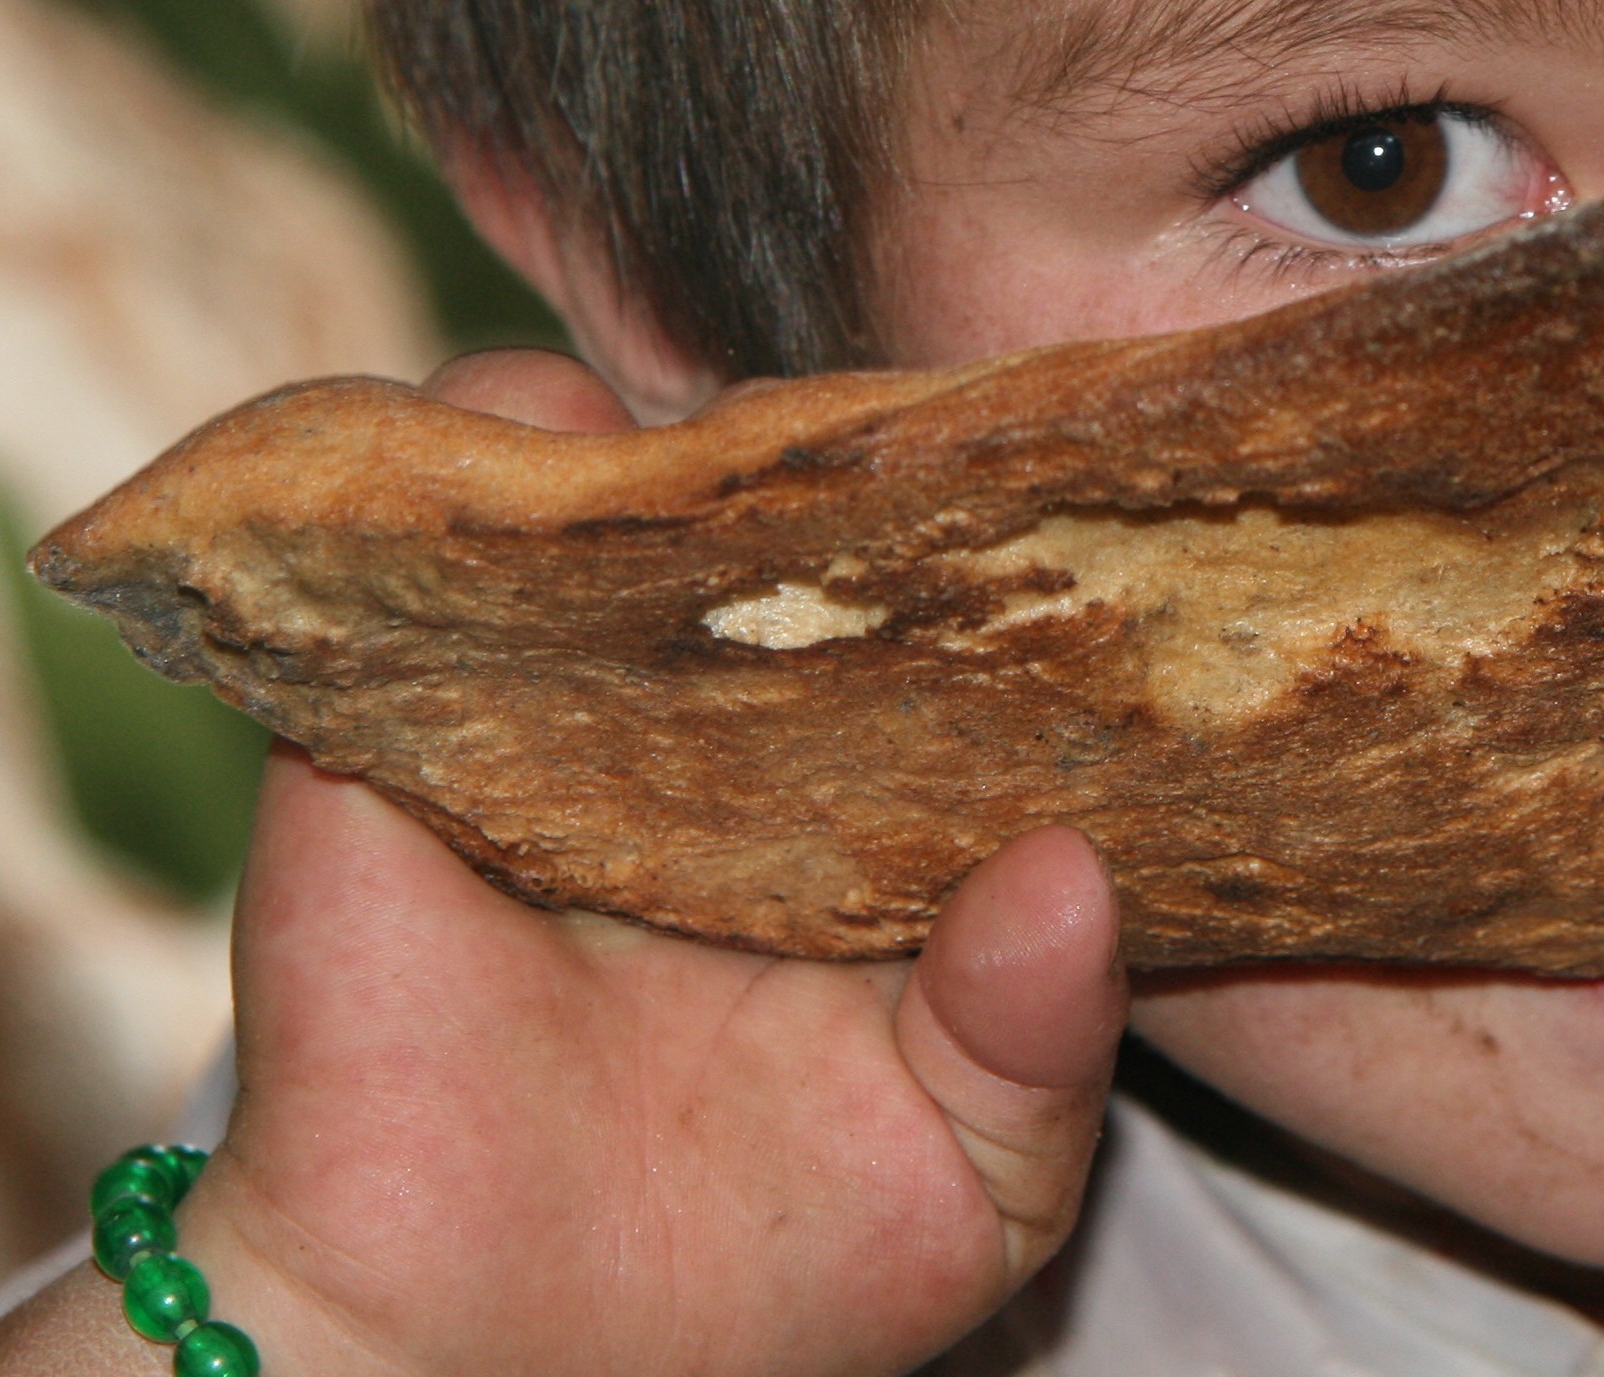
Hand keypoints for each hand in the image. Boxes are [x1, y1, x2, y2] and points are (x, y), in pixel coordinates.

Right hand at [9, 349, 1127, 1376]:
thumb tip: (1068, 874)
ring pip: (621, 462)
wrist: (480, 1375)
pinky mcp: (393, 711)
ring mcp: (567, 690)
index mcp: (880, 781)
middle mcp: (733, 709)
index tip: (1093, 501)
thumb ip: (1045, 1042)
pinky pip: (429, 523)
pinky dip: (487, 469)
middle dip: (861, 450)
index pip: (959, 595)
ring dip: (678, 439)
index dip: (1017, 542)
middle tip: (934, 447)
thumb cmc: (757, 1275)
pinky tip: (579, 495)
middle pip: (801, 498)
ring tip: (762, 468)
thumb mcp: (975, 1180)